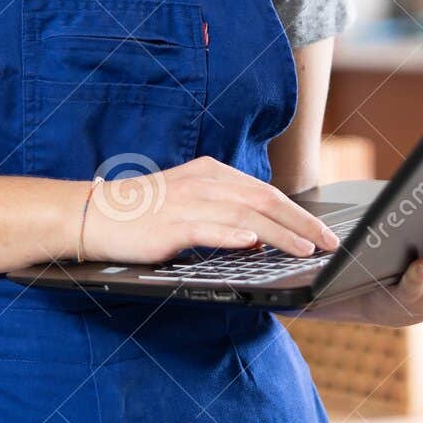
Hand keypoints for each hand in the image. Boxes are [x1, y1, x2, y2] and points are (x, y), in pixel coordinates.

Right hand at [77, 155, 341, 264]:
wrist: (94, 214)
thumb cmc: (143, 214)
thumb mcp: (190, 204)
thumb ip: (225, 215)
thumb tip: (261, 237)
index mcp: (212, 174)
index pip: (266, 192)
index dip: (299, 213)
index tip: (323, 232)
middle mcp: (205, 182)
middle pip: (264, 201)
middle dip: (301, 223)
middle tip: (328, 244)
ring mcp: (188, 202)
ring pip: (245, 215)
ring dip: (280, 233)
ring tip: (304, 249)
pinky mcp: (170, 225)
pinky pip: (208, 228)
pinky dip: (233, 235)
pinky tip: (253, 243)